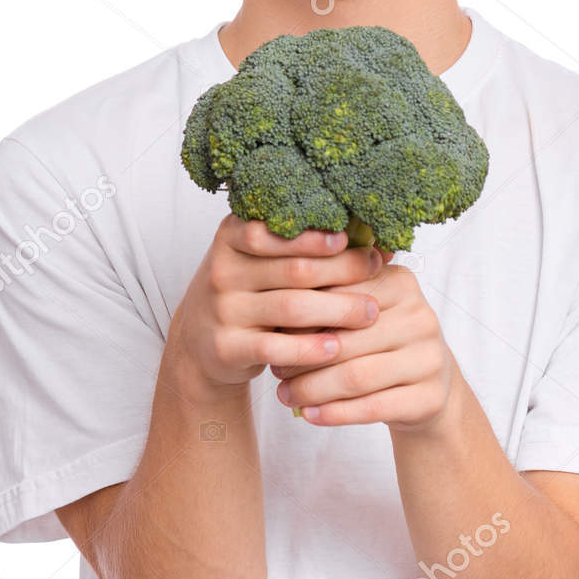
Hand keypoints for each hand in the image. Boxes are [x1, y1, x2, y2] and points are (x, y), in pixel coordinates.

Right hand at [168, 215, 382, 394]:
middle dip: (342, 270)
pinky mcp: (226, 348)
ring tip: (369, 312)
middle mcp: (223, 270)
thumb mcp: (262, 261)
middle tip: (378, 272)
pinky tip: (335, 348)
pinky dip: (309, 348)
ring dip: (337, 310)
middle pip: (294, 269)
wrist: (200, 340)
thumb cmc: (248, 291)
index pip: (272, 230)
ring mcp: (223, 310)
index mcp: (231, 237)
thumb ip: (303, 249)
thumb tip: (377, 245)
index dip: (314, 236)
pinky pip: (275, 347)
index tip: (350, 239)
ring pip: (291, 307)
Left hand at [270, 258, 453, 429]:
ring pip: (356, 376)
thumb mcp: (361, 314)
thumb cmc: (380, 342)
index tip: (273, 333)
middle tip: (276, 370)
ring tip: (286, 395)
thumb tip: (276, 309)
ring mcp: (430, 358)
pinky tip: (310, 416)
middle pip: (346, 339)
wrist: (427, 385)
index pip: (342, 295)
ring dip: (313, 389)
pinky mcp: (430, 397)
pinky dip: (335, 414)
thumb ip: (328, 302)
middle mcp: (420, 316)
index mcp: (400, 282)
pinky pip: (373, 407)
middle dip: (303, 358)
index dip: (303, 316)